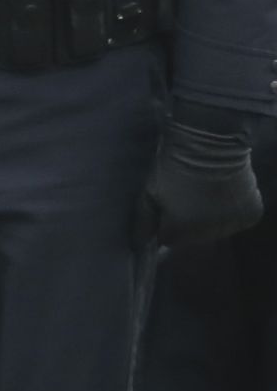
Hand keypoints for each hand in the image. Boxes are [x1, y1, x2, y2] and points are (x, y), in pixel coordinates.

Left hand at [137, 105, 262, 249]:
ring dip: (211, 217)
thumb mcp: (148, 194)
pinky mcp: (251, 214)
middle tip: (187, 197)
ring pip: (216, 229)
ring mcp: (232, 226)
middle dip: (188, 222)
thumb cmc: (173, 168)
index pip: (170, 239)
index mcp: (181, 232)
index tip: (166, 208)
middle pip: (194, 237)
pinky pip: (237, 219)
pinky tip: (223, 193)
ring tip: (205, 193)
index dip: (166, 224)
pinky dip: (232, 210)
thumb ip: (142, 223)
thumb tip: (138, 245)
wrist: (210, 145)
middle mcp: (208, 236)